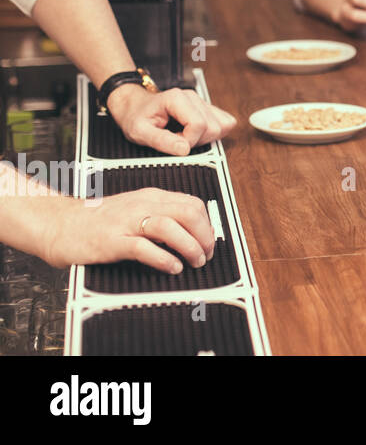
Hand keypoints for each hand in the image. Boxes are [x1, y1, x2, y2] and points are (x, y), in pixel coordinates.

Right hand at [39, 187, 215, 272]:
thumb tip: (192, 233)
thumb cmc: (97, 222)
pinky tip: (172, 267)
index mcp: (150, 197)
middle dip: (204, 235)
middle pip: (187, 212)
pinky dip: (164, 258)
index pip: (191, 203)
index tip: (208, 243)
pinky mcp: (111, 241)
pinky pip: (144, 247)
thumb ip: (160, 216)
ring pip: (170, 227)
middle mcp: (141, 205)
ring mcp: (125, 222)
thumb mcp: (135, 210)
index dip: (206, 225)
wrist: (58, 224)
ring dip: (189, 246)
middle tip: (206, 255)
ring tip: (195, 262)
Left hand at [107, 83, 236, 155]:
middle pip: (213, 127)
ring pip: (221, 126)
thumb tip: (184, 150)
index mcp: (177, 99)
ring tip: (184, 137)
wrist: (134, 106)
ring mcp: (201, 102)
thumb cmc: (136, 117)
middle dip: (197, 141)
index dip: (188, 140)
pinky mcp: (207, 108)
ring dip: (205, 138)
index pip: (198, 124)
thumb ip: (161, 141)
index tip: (173, 143)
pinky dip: (213, 134)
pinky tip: (195, 135)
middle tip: (177, 141)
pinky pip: (225, 122)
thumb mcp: (139, 132)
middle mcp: (193, 97)